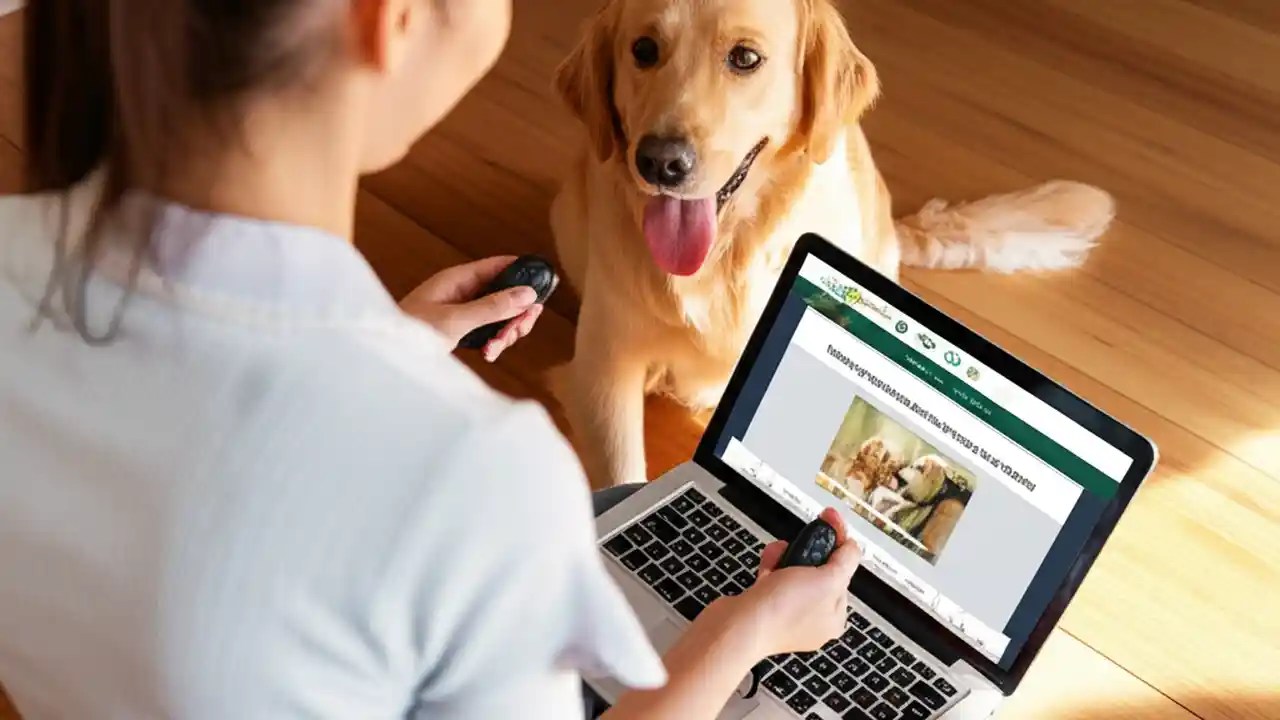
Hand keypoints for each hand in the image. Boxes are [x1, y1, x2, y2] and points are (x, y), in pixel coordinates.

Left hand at [400, 256, 544, 361]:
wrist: (387, 355)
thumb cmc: (412, 332)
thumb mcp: (458, 320)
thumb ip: (494, 307)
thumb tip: (527, 293)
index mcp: (458, 279)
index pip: (498, 266)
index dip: (522, 272)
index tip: (544, 284)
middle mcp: (461, 292)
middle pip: (504, 294)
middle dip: (515, 314)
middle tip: (517, 330)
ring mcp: (461, 311)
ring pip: (498, 316)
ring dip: (504, 332)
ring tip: (495, 348)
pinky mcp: (459, 330)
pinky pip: (487, 331)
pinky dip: (492, 342)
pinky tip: (487, 354)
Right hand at [725, 508, 862, 656]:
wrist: (739, 624)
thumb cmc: (782, 611)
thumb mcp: (828, 579)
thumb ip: (846, 561)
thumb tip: (853, 548)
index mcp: (833, 617)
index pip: (844, 573)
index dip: (839, 545)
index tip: (832, 521)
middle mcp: (811, 619)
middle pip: (818, 572)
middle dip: (808, 551)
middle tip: (803, 542)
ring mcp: (786, 614)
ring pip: (794, 573)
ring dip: (788, 556)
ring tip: (780, 553)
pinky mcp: (764, 607)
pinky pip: (773, 578)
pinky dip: (772, 565)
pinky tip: (770, 559)